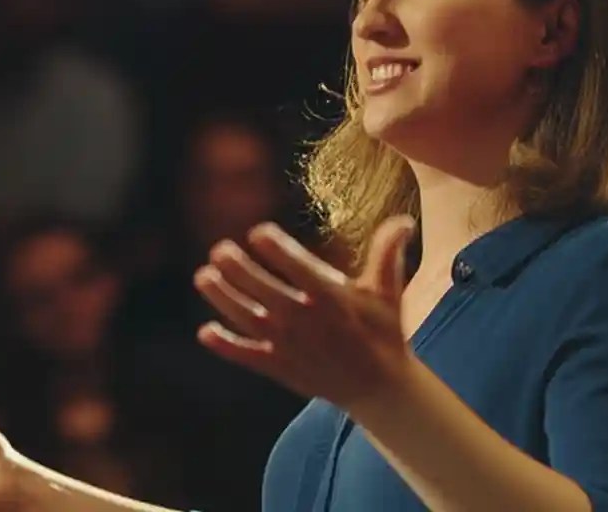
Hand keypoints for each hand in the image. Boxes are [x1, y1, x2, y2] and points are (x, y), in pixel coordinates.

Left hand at [193, 216, 416, 411]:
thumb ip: (389, 253)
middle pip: (262, 289)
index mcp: (331, 297)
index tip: (258, 232)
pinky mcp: (279, 366)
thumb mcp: (388, 292)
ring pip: (246, 317)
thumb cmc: (382, 332)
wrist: (378, 387)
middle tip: (219, 249)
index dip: (274, 247)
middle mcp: (305, 320)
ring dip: (222, 297)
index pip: (297, 266)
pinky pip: (246, 355)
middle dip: (236, 267)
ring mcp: (289, 345)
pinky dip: (225, 345)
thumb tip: (404, 220)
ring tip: (203, 276)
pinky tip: (205, 332)